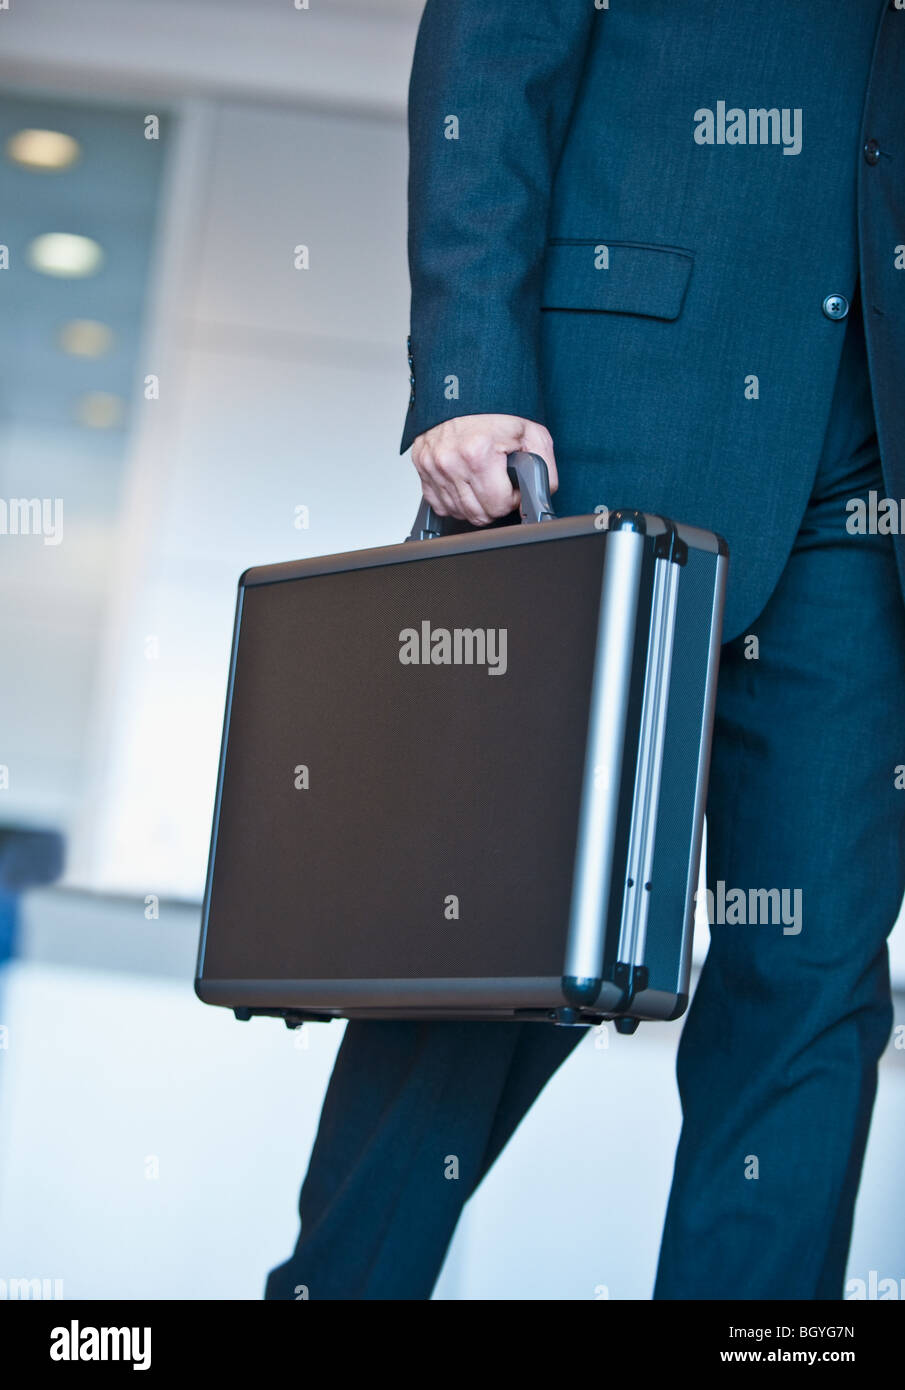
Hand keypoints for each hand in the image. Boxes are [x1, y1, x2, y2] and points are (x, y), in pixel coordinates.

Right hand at [411, 414, 557, 526]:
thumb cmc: (496, 407)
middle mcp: (450, 462)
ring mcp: (432, 465)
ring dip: (474, 503)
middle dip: (494, 504)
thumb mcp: (532, 433)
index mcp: (478, 453)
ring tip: (483, 480)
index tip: (513, 485)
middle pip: (477, 515)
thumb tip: (540, 497)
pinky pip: (438, 503)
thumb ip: (543, 469)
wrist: (464, 386)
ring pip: (457, 512)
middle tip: (500, 483)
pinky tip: (465, 483)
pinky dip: (453, 500)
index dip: (512, 499)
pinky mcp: (421, 466)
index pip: (498, 506)